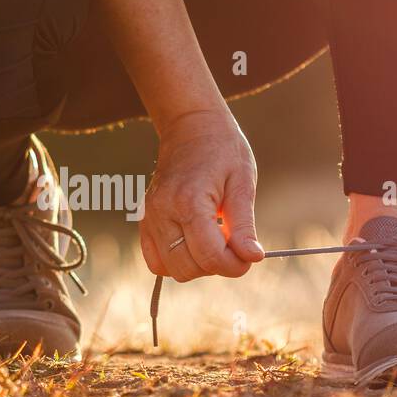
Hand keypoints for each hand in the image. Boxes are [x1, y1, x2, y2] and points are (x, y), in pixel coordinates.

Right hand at [141, 108, 264, 280]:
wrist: (191, 127)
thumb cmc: (222, 150)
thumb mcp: (242, 182)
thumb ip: (244, 225)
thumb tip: (253, 258)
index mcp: (188, 201)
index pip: (209, 256)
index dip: (235, 265)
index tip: (249, 256)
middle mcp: (162, 212)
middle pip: (188, 268)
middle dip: (217, 266)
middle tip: (232, 244)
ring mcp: (148, 218)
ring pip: (171, 270)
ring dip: (197, 265)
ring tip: (213, 239)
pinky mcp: (144, 222)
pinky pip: (156, 262)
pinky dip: (177, 262)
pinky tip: (195, 244)